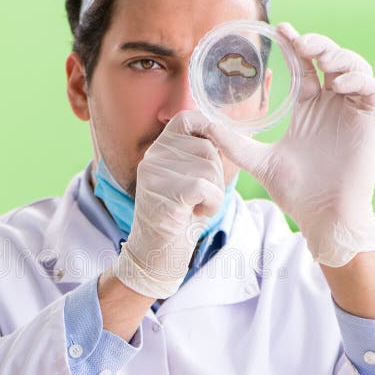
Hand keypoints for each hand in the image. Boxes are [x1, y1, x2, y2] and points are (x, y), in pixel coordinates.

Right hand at [112, 110, 224, 298]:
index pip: (187, 118)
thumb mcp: (185, 179)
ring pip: (209, 168)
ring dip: (215, 193)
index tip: (214, 153)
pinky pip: (206, 188)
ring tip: (196, 207)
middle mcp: (152, 157)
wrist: (156, 256)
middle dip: (217, 175)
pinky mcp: (163, 195)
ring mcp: (154, 175)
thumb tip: (222, 130)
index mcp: (158, 149)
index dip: (208, 130)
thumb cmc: (178, 218)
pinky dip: (212, 204)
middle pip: (207, 148)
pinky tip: (197, 214)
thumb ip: (196, 155)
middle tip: (201, 197)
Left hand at [203, 22, 374, 266]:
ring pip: (353, 66)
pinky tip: (338, 80)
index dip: (295, 45)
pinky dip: (358, 77)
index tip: (279, 28)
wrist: (323, 215)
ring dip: (338, 55)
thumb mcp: (258, 161)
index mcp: (309, 107)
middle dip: (317, 43)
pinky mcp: (371, 119)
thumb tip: (201, 126)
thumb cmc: (295, 191)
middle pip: (329, 59)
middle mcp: (331, 104)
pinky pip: (371, 87)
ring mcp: (351, 110)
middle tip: (299, 40)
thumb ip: (233, 142)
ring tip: (319, 56)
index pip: (304, 66)